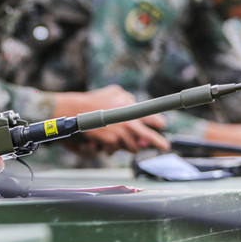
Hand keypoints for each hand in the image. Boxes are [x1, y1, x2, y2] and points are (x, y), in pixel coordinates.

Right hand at [54, 84, 169, 153]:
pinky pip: (117, 150)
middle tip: (164, 146)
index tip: (160, 127)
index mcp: (133, 110)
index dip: (159, 124)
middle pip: (152, 138)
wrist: (76, 111)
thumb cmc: (95, 100)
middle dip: (159, 143)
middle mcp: (130, 123)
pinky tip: (107, 141)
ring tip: (123, 140)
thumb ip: (130, 100)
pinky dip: (113, 148)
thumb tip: (138, 108)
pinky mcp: (112, 142)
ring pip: (134, 148)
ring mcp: (121, 134)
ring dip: (130, 146)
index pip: (155, 120)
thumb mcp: (116, 92)